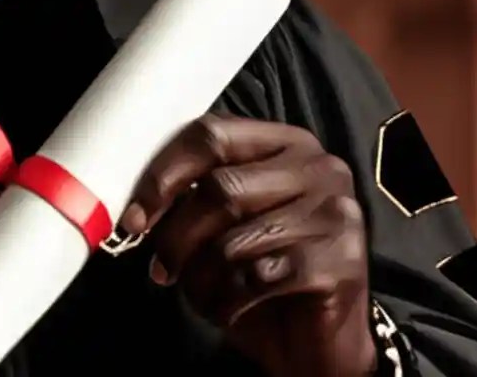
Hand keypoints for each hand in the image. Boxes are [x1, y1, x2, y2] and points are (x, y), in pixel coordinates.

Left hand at [120, 115, 374, 376]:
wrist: (317, 342)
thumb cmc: (262, 275)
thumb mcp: (225, 225)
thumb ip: (194, 198)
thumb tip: (138, 207)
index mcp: (285, 143)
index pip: (211, 135)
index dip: (163, 175)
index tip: (135, 214)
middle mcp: (319, 167)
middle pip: (219, 189)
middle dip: (176, 236)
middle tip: (161, 267)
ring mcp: (336, 212)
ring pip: (233, 240)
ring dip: (202, 278)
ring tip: (204, 294)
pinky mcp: (341, 260)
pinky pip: (257, 277)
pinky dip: (228, 300)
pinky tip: (230, 308)